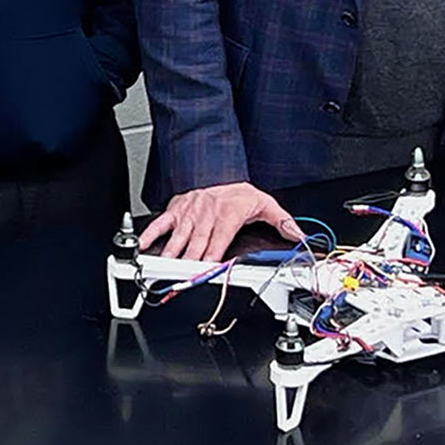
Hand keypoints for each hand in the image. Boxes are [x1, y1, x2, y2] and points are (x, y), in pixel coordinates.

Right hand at [139, 182, 294, 263]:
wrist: (220, 168)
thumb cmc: (240, 193)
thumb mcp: (266, 204)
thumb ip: (283, 222)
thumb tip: (300, 236)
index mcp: (228, 215)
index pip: (218, 240)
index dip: (211, 256)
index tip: (204, 269)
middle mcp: (207, 214)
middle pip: (197, 243)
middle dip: (188, 261)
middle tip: (180, 276)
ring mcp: (190, 212)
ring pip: (179, 237)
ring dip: (170, 253)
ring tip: (161, 267)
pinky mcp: (177, 209)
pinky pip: (162, 223)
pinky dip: (151, 234)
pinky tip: (144, 246)